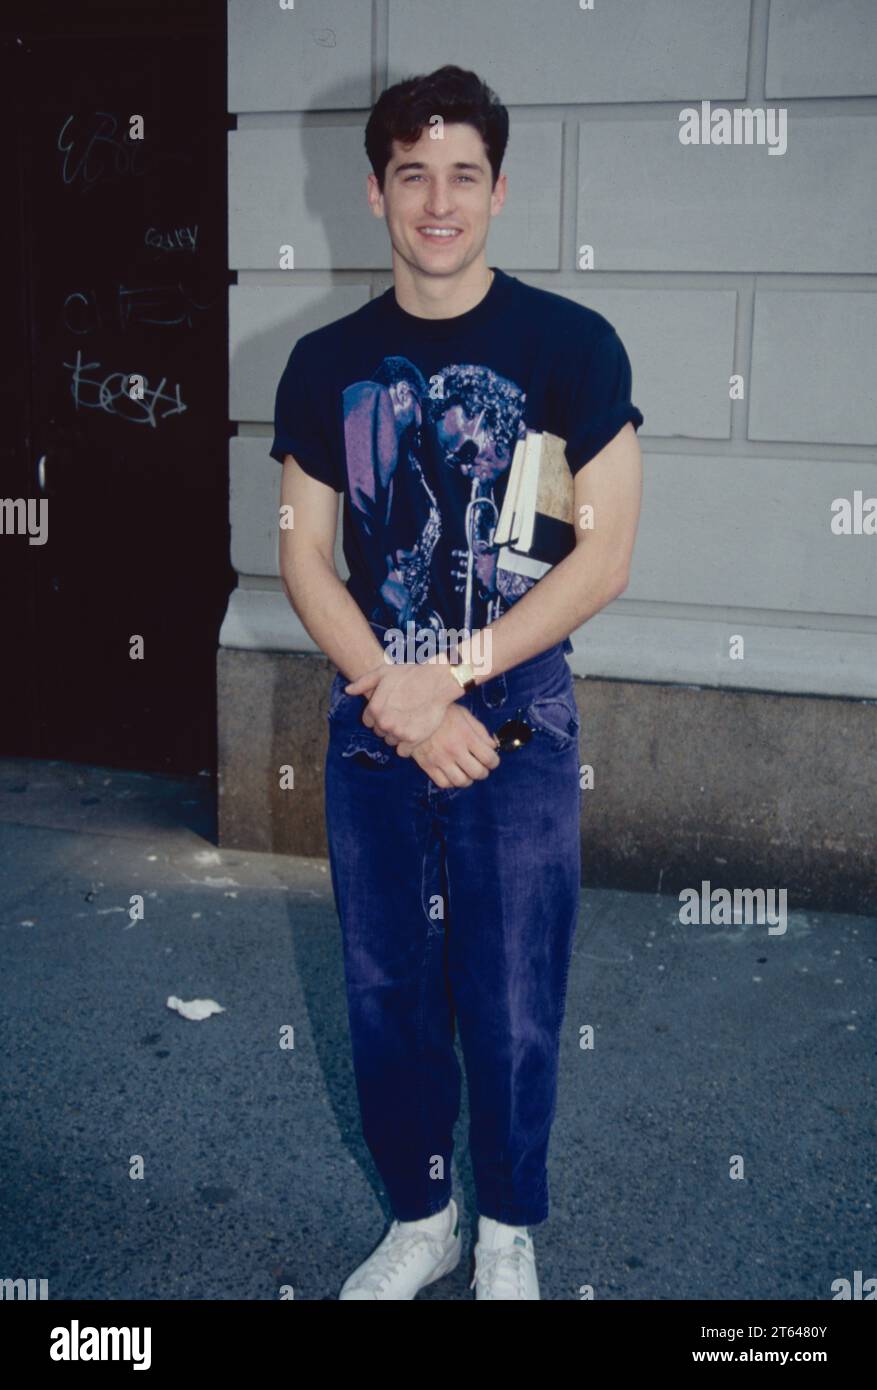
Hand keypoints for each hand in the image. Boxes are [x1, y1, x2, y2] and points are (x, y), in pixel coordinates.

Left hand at [345, 658, 459, 749]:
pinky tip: (414, 732)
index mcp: (374, 708)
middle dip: (388, 724)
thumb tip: (347, 691)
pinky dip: (407, 746)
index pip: (368, 721)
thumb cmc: (410, 674)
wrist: (437, 682)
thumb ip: (363, 683)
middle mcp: (383, 723)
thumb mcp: (383, 672)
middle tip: (402, 713)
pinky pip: (403, 752)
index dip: (379, 714)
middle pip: (380, 732)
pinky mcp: (413, 740)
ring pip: (391, 741)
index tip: (391, 708)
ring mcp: (398, 732)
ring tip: (409, 720)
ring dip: (397, 735)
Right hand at [400, 702, 500, 788]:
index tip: (492, 760)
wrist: (413, 712)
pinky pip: (443, 783)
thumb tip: (493, 746)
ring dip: (468, 779)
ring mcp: (440, 759)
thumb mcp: (464, 714)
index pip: (489, 758)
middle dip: (483, 772)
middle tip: (481, 767)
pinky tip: (452, 773)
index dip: (494, 762)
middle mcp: (455, 749)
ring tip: (467, 772)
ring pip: (461, 781)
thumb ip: (480, 731)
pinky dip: (451, 782)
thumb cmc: (441, 712)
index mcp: (466, 735)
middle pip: (478, 772)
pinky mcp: (427, 765)